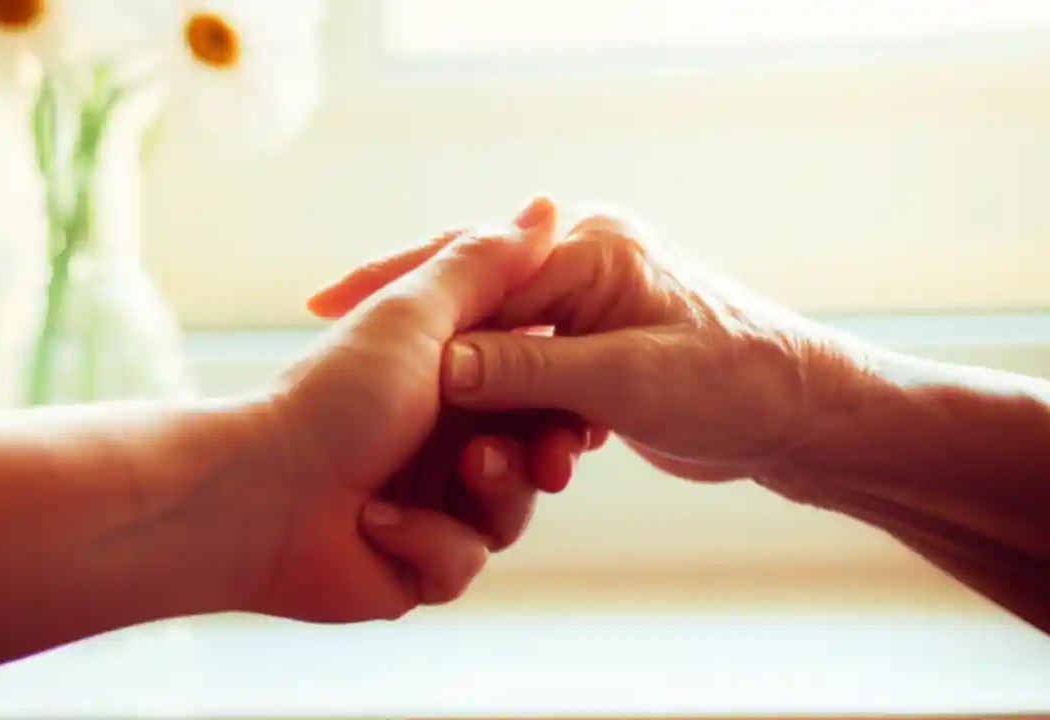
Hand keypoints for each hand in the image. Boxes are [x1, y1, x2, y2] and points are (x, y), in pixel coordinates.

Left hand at [233, 198, 586, 622]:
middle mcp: (440, 441)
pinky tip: (377, 523)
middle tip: (548, 453)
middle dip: (539, 454)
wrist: (258, 496)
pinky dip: (426, 542)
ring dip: (490, 495)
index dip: (564, 398)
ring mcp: (429, 504)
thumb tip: (547, 207)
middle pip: (533, 456)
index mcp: (446, 380)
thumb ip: (483, 266)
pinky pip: (462, 563)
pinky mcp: (414, 563)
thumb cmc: (334, 397)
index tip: (584, 401)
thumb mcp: (415, 315)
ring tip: (459, 473)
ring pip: (510, 515)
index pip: (533, 389)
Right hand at [312, 207, 862, 484]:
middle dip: (407, 319)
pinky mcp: (591, 348)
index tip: (330, 308)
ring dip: (455, 376)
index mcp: (590, 250)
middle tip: (327, 323)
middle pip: (471, 291)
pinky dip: (495, 398)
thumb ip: (530, 369)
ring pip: (493, 336)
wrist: (799, 417)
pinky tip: (456, 416)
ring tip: (387, 391)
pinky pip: (522, 367)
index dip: (399, 287)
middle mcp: (581, 267)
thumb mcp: (627, 379)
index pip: (475, 267)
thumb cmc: (734, 385)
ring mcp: (585, 307)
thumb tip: (440, 368)